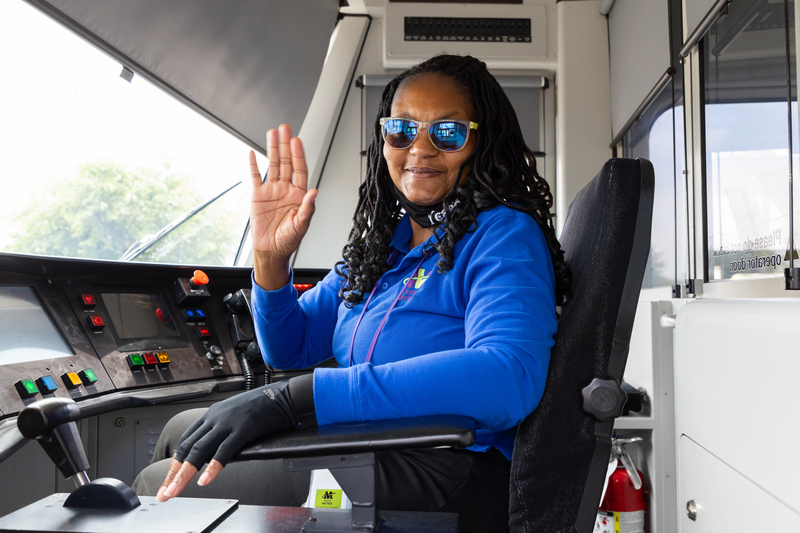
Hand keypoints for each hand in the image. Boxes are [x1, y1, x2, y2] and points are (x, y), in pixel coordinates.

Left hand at [155, 381, 299, 501]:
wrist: (283, 396)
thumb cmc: (263, 407)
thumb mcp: (235, 416)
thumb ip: (222, 431)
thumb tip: (214, 452)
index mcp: (212, 415)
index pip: (186, 441)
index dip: (175, 462)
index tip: (169, 479)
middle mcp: (215, 418)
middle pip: (188, 448)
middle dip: (174, 473)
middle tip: (166, 492)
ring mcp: (228, 423)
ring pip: (200, 451)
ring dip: (184, 474)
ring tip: (176, 491)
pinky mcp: (243, 429)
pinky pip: (224, 451)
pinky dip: (212, 467)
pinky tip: (205, 480)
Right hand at [250, 124, 317, 288]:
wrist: (271, 251)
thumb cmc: (288, 240)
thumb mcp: (301, 226)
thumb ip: (307, 208)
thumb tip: (314, 192)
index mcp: (299, 195)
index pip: (300, 170)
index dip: (299, 155)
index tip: (296, 141)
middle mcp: (286, 189)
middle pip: (287, 162)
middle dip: (286, 145)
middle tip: (285, 128)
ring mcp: (272, 191)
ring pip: (273, 165)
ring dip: (273, 149)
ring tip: (272, 133)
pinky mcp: (258, 195)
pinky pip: (256, 177)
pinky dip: (254, 165)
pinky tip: (254, 153)